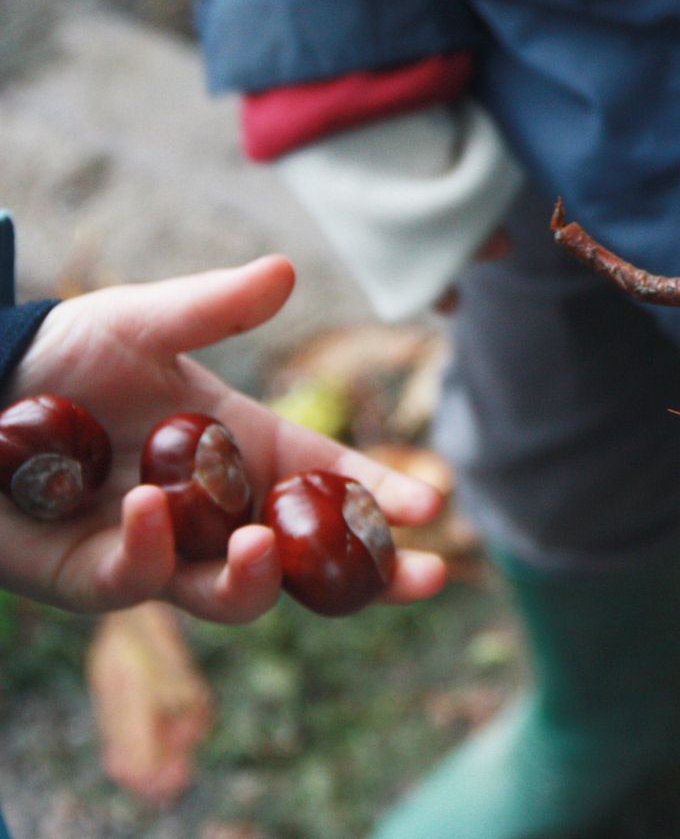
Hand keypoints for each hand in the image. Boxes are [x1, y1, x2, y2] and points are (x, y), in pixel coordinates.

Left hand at [1, 256, 446, 619]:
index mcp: (246, 452)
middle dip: (372, 577)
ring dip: (258, 580)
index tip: (431, 501)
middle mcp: (217, 513)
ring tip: (258, 545)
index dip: (381, 495)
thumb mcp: (141, 321)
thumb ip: (213, 308)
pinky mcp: (95, 577)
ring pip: (235, 595)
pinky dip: (153, 551)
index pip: (331, 483)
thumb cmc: (60, 356)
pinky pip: (138, 581)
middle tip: (421, 575)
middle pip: (311, 561)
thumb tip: (284, 271)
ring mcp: (162, 553)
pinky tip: (152, 506)